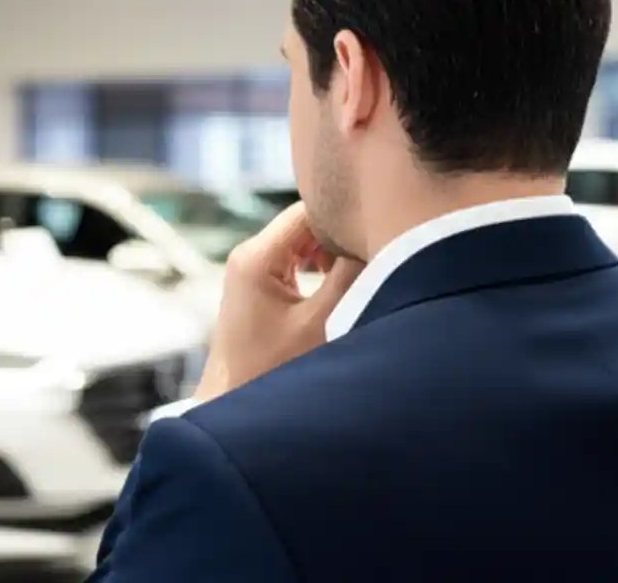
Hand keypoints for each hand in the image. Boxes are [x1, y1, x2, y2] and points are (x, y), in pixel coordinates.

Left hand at [194, 203, 364, 402]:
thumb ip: (351, 277)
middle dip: (341, 236)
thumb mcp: (321, 323)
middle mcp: (248, 256)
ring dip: (332, 253)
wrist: (234, 406)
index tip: (378, 235)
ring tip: (360, 274)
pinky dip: (321, 267)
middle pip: (307, 223)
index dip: (346, 219)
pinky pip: (296, 259)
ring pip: (304, 241)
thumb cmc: (271, 373)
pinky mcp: (258, 286)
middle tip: (374, 255)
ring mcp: (251, 270)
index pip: (310, 210)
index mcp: (256, 257)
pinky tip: (340, 287)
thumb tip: (384, 240)